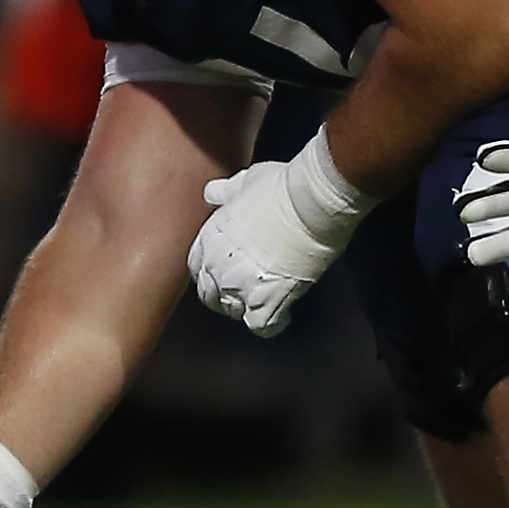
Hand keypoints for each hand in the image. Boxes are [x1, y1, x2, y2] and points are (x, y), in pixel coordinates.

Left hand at [188, 132, 372, 336]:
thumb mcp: (246, 181)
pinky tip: (283, 315)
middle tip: (250, 289)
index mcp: (209, 237)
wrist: (310, 200)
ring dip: (249, 308)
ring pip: (233, 312)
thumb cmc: (281, 185)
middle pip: (211, 295)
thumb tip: (213, 192)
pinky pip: (261, 326)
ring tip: (267, 301)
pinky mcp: (268, 299)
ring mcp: (240, 285)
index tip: (231, 269)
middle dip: (226, 295)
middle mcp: (217, 264)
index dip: (214, 271)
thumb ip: (226, 192)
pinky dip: (272, 324)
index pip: (198, 268)